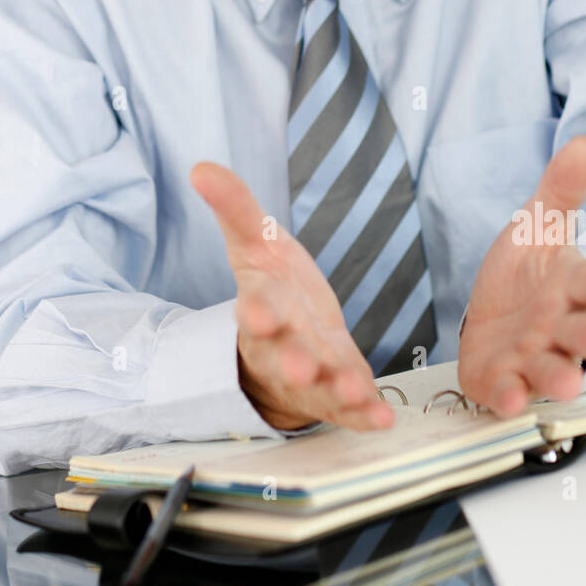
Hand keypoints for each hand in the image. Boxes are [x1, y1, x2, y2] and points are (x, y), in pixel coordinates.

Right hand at [190, 162, 394, 432]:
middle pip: (286, 357)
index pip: (257, 309)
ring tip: (357, 393)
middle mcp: (283, 348)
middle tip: (303, 368)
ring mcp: (311, 377)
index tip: (257, 312)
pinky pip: (350, 410)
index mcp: (262, 309)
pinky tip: (384, 419)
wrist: (285, 340)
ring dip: (336, 392)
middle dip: (294, 362)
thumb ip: (235, 208)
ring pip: (320, 388)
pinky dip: (365, 415)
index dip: (257, 312)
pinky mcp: (337, 396)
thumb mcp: (256, 244)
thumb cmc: (274, 289)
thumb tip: (201, 167)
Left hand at [458, 136, 585, 416]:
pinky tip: (509, 396)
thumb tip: (584, 142)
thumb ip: (560, 189)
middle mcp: (559, 327)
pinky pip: (508, 391)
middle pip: (581, 332)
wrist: (489, 316)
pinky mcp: (502, 380)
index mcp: (571, 287)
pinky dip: (510, 396)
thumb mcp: (537, 226)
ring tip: (568, 383)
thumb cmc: (525, 274)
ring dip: (560, 377)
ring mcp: (533, 358)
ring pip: (553, 370)